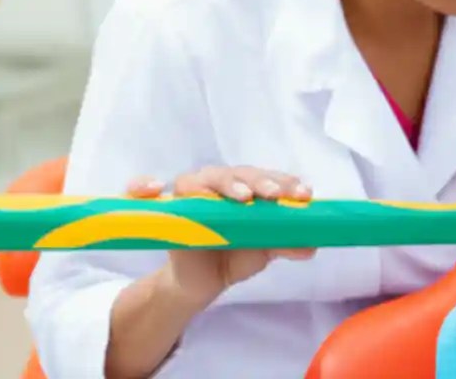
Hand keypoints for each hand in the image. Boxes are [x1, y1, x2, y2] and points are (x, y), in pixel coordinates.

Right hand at [127, 166, 316, 306]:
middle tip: (270, 196)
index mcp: (243, 188)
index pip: (264, 177)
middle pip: (234, 174)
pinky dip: (144, 186)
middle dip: (255, 182)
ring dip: (218, 184)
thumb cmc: (233, 254)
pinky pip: (146, 192)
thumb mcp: (262, 251)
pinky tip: (152, 188)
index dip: (283, 182)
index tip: (302, 194)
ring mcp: (188, 196)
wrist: (202, 282)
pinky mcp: (164, 212)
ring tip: (238, 197)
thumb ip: (285, 244)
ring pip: (198, 180)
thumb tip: (312, 245)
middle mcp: (215, 185)